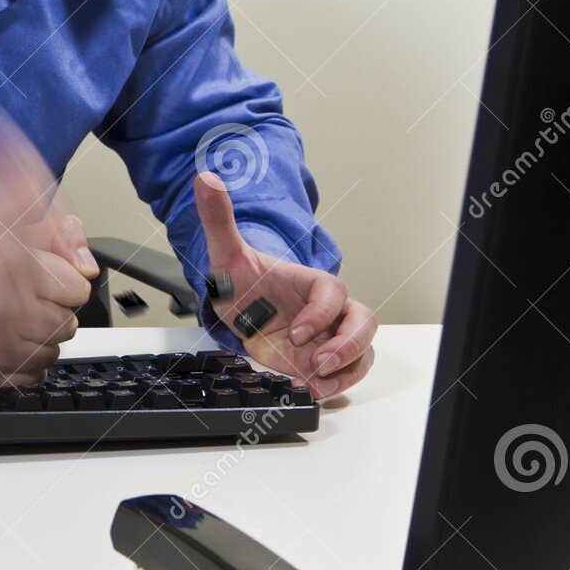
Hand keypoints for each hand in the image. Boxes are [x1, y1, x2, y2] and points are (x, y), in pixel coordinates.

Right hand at [0, 115, 94, 383]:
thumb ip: (48, 228)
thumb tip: (85, 261)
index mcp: (17, 268)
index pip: (77, 289)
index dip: (62, 280)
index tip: (45, 276)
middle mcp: (11, 311)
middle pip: (67, 323)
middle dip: (51, 308)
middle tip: (25, 297)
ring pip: (51, 351)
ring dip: (39, 336)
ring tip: (12, 318)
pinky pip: (30, 375)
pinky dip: (23, 361)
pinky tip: (4, 341)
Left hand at [194, 171, 375, 401]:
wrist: (238, 309)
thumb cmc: (240, 281)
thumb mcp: (225, 253)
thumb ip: (219, 218)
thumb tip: (205, 179)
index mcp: (310, 282)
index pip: (334, 293)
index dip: (320, 314)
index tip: (293, 332)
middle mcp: (327, 309)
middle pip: (364, 321)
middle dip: (347, 345)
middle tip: (316, 362)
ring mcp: (329, 335)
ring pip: (363, 349)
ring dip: (346, 370)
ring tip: (315, 382)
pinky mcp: (324, 359)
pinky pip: (349, 372)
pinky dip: (336, 385)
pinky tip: (309, 390)